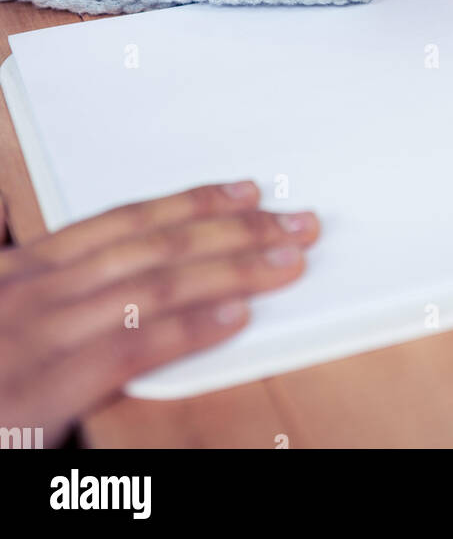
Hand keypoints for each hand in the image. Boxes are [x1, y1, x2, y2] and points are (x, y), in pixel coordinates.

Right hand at [0, 180, 317, 445]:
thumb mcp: (5, 318)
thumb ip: (54, 293)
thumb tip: (114, 273)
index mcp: (21, 271)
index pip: (122, 221)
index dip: (191, 202)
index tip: (246, 189)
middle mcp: (31, 291)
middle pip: (151, 244)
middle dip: (232, 227)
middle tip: (296, 219)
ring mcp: (34, 336)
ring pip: (152, 285)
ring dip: (231, 267)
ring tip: (287, 257)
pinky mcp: (39, 391)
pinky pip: (129, 349)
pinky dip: (189, 329)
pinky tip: (237, 316)